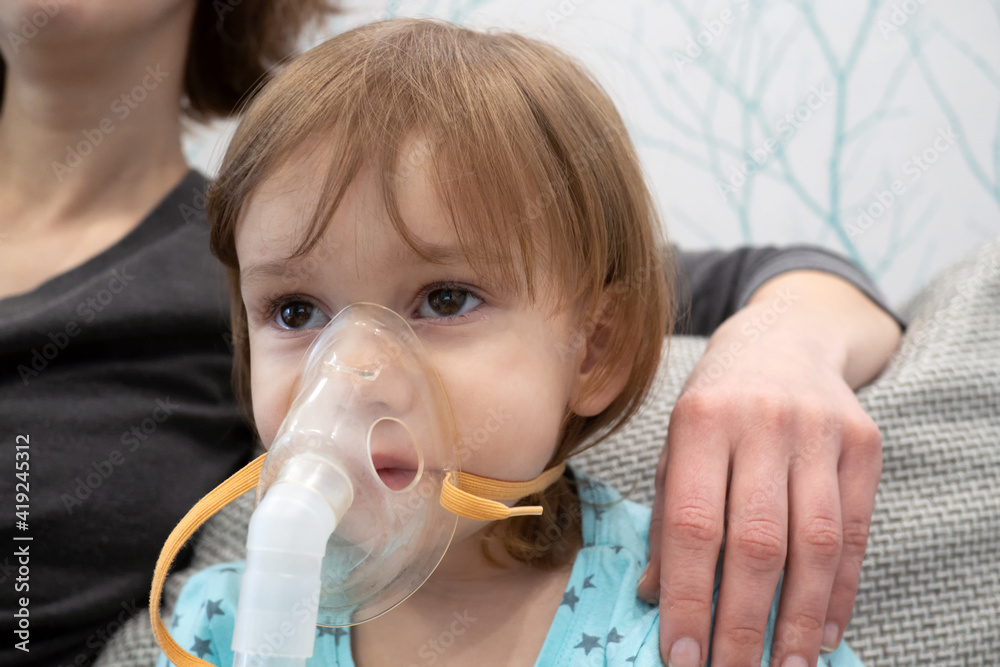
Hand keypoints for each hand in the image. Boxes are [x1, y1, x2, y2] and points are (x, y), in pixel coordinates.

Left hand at [637, 272, 898, 666]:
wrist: (783, 340)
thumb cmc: (715, 402)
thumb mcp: (675, 444)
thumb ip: (667, 515)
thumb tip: (655, 597)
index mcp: (701, 421)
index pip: (691, 524)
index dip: (686, 597)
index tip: (681, 655)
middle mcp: (762, 423)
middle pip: (757, 542)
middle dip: (742, 622)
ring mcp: (820, 432)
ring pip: (816, 544)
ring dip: (800, 619)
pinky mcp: (864, 444)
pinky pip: (857, 531)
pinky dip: (842, 589)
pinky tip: (825, 629)